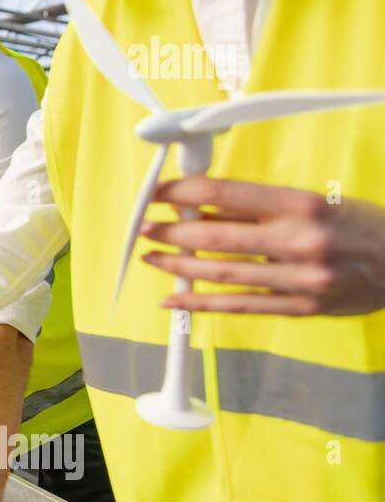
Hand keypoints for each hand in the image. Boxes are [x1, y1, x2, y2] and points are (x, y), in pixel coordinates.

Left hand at [140, 177, 384, 315]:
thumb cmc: (357, 226)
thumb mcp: (312, 203)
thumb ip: (256, 207)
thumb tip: (200, 206)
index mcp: (301, 205)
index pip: (227, 194)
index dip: (184, 193)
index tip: (159, 194)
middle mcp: (300, 241)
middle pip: (217, 237)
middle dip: (172, 232)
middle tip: (144, 227)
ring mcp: (301, 279)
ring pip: (223, 275)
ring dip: (179, 266)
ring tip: (152, 257)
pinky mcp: (302, 308)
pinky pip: (241, 307)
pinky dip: (201, 303)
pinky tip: (174, 300)